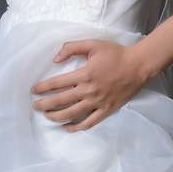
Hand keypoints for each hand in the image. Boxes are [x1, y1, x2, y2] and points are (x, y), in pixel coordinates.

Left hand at [30, 39, 152, 132]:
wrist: (139, 65)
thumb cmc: (116, 54)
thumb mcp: (94, 44)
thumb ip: (72, 47)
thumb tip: (55, 59)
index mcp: (85, 74)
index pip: (57, 83)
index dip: (43, 87)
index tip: (34, 90)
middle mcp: (89, 90)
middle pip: (61, 101)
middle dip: (45, 104)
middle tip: (35, 105)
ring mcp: (98, 102)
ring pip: (72, 113)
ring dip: (56, 116)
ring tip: (47, 115)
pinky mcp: (106, 110)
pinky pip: (89, 122)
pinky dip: (75, 127)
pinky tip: (66, 127)